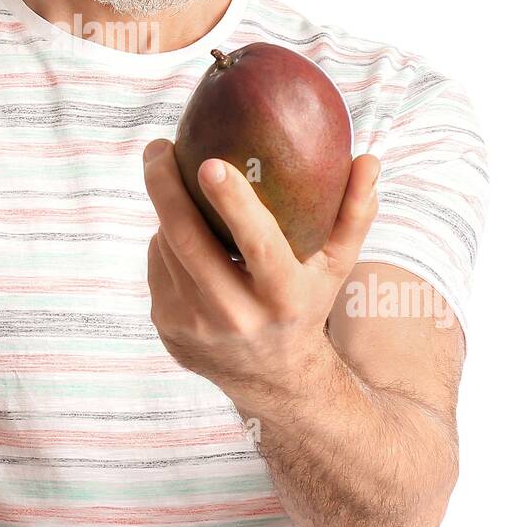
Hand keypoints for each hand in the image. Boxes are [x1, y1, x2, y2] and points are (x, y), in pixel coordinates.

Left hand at [141, 139, 379, 393]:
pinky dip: (166, 241)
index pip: (258, 244)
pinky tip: (180, 232)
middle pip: (188, 241)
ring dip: (168, 210)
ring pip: (168, 248)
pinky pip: (158, 265)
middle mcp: (236, 316)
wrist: (273, 379)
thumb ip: (355, 212)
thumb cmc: (307, 301)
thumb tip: (368, 159)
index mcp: (284, 297)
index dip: (233, 203)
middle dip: (165, 187)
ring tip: (173, 180)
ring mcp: (195, 326)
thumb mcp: (338, 265)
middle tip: (158, 146)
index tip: (211, 162)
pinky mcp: (168, 327)